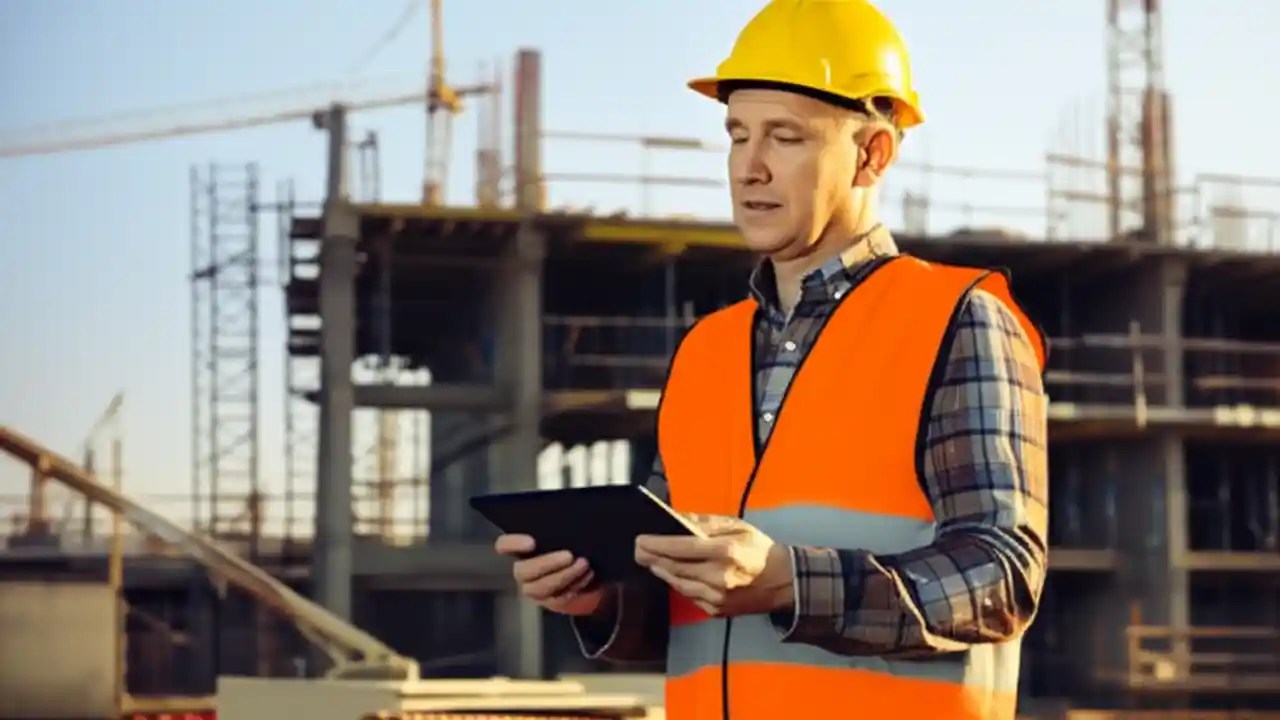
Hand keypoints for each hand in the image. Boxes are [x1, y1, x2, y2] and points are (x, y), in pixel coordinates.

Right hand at [494, 534, 612, 616]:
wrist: (590, 567)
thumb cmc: (573, 542)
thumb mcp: (565, 531)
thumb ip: (559, 526)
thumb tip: (566, 518)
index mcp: (520, 548)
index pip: (504, 545)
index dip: (512, 544)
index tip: (532, 542)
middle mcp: (523, 569)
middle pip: (522, 571)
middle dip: (547, 563)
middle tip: (569, 555)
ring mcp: (534, 588)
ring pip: (540, 587)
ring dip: (564, 576)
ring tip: (584, 564)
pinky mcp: (550, 601)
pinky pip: (558, 598)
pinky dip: (575, 585)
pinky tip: (587, 575)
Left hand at [635, 514, 793, 617]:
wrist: (783, 582)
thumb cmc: (757, 550)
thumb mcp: (735, 526)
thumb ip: (704, 522)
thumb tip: (676, 518)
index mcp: (725, 552)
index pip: (682, 547)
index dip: (657, 544)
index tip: (640, 540)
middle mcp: (719, 576)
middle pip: (674, 567)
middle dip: (652, 558)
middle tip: (638, 550)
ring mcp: (717, 597)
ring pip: (678, 584)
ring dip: (662, 571)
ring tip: (652, 560)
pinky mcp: (716, 610)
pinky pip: (689, 596)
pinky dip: (679, 584)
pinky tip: (673, 575)